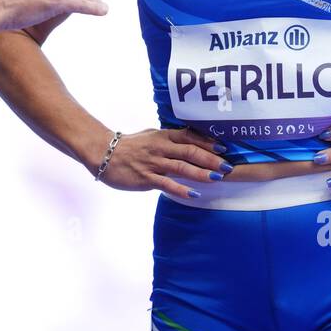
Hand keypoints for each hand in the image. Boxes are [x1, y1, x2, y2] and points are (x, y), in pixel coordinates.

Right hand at [92, 126, 231, 200]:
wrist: (103, 153)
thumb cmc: (129, 146)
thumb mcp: (151, 136)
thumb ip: (169, 139)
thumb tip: (190, 140)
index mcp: (162, 136)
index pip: (189, 137)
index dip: (207, 142)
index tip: (223, 148)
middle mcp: (160, 148)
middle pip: (190, 152)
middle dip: (210, 159)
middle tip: (227, 166)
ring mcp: (153, 163)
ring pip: (181, 167)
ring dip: (201, 173)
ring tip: (216, 178)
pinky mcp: (145, 178)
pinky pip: (166, 184)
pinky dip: (181, 189)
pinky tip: (193, 194)